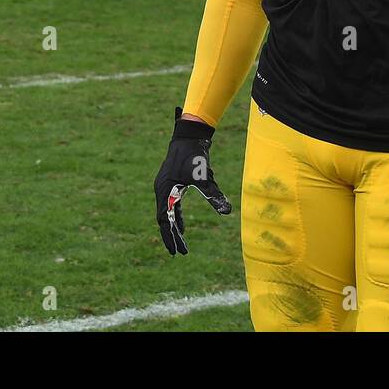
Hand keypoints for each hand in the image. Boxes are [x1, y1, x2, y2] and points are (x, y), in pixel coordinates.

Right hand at [154, 108, 231, 255]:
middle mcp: (161, 190)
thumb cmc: (195, 156)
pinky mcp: (170, 183)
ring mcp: (164, 186)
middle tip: (180, 252)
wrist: (188, 136)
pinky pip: (169, 204)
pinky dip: (175, 216)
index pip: (164, 220)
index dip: (170, 237)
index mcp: (165, 191)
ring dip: (173, 227)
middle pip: (163, 219)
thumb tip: (227, 211)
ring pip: (165, 212)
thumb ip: (213, 195)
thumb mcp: (204, 177)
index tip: (177, 251)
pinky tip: (182, 225)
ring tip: (181, 243)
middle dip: (171, 236)